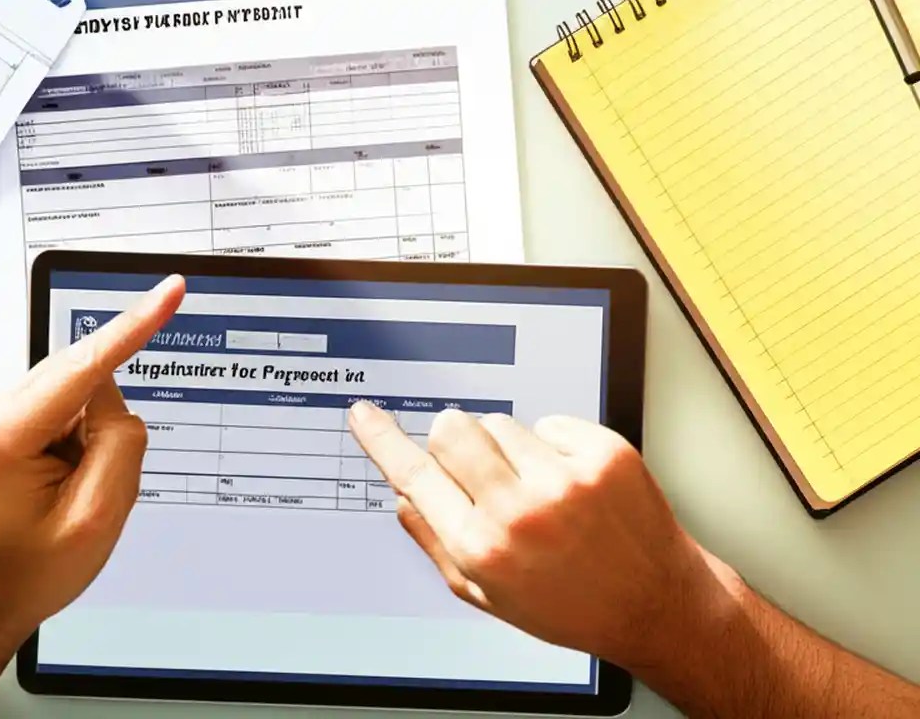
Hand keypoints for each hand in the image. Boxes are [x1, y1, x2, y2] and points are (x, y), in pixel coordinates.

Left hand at [0, 275, 185, 642]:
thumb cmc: (23, 574)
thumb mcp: (96, 520)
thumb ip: (121, 445)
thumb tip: (119, 404)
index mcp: (8, 435)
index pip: (88, 363)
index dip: (137, 323)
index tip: (169, 291)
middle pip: (89, 384)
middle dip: (107, 432)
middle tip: (93, 494)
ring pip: (82, 401)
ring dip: (93, 446)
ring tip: (69, 501)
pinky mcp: (5, 427)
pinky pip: (69, 416)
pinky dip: (81, 448)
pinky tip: (62, 491)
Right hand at [349, 404, 732, 667]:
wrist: (656, 603)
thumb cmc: (571, 606)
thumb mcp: (489, 595)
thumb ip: (437, 544)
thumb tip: (405, 497)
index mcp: (482, 547)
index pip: (414, 476)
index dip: (382, 440)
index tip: (365, 415)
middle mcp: (519, 510)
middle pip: (452, 428)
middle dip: (455, 441)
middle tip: (478, 468)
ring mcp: (565, 478)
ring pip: (501, 422)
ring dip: (508, 447)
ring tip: (539, 489)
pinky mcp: (604, 454)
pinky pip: (549, 422)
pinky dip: (553, 445)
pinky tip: (571, 483)